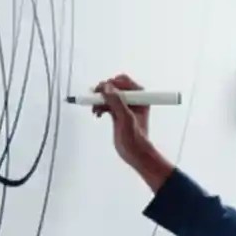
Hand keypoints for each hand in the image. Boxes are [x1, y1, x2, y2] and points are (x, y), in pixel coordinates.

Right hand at [93, 74, 169, 188]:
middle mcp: (133, 99)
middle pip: (114, 87)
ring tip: (95, 109)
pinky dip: (99, 106)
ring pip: (108, 95)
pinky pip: (105, 104)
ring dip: (99, 100)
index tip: (101, 90)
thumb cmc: (136, 138)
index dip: (111, 84)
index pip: (124, 82)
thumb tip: (107, 88)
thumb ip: (117, 102)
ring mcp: (124, 106)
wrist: (134, 153)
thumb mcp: (126, 118)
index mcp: (140, 96)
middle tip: (95, 98)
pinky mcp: (117, 113)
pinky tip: (97, 113)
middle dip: (103, 92)